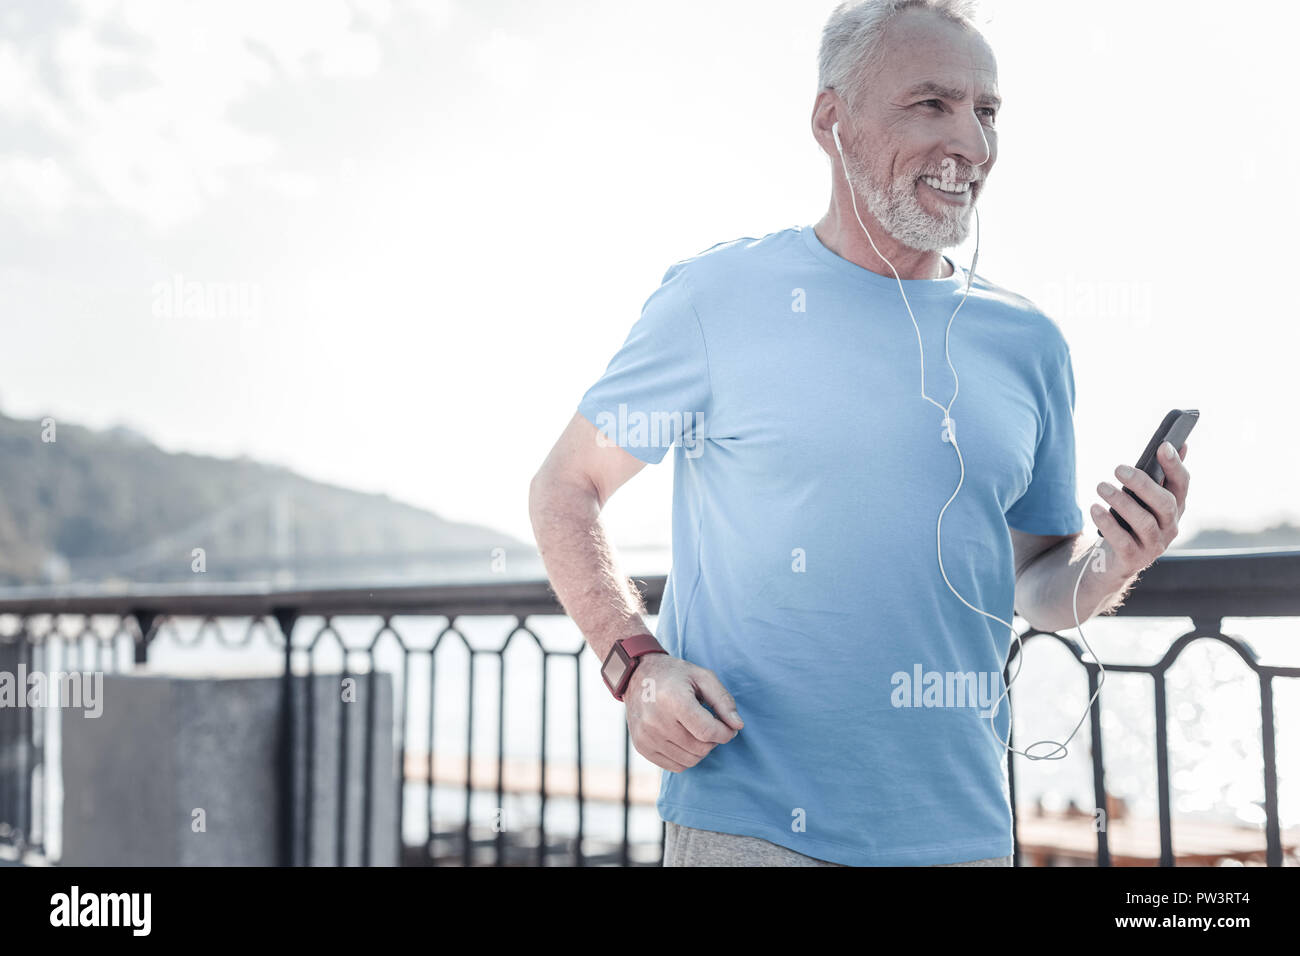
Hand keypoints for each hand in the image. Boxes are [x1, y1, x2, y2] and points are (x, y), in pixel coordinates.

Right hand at [623, 654, 743, 772]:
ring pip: (690, 761)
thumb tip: (737, 726)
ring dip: (701, 749)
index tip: (729, 727)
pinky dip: (686, 756)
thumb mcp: (703, 677)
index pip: (708, 731)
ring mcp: (646, 736)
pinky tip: (684, 738)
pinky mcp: (642, 747)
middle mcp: (656, 721)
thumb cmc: (675, 675)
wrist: (638, 676)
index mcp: (673, 700)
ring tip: (696, 730)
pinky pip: (675, 766)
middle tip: (711, 725)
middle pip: (700, 748)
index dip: (726, 733)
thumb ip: (723, 701)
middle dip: (714, 740)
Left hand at [1089, 441, 1189, 576]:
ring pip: (1143, 522)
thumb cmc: (1130, 520)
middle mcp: (1170, 526)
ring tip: (1101, 486)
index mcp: (1175, 507)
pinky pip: (1123, 541)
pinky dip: (1108, 523)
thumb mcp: (1144, 499)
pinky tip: (1095, 508)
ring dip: (1121, 501)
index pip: (1182, 484)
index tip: (1163, 446)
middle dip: (1143, 484)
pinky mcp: (1134, 558)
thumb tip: (1171, 444)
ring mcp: (1154, 545)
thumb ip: (1157, 475)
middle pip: (1164, 503)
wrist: (1114, 559)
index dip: (1175, 465)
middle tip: (1118, 468)